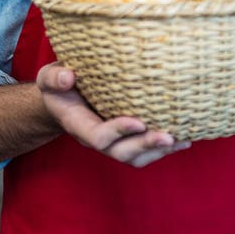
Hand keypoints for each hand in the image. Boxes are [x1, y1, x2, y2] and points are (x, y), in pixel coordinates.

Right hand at [37, 62, 190, 166]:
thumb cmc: (60, 83)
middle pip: (121, 153)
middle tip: (168, 136)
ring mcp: (113, 141)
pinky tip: (186, 138)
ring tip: (182, 140)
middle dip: (145, 146)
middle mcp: (96, 138)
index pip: (98, 137)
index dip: (117, 132)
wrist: (65, 96)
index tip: (138, 121)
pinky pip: (145, 151)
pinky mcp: (126, 138)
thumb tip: (68, 76)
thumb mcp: (49, 76)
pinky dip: (165, 148)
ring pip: (136, 157)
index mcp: (78, 125)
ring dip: (159, 151)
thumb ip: (54, 77)